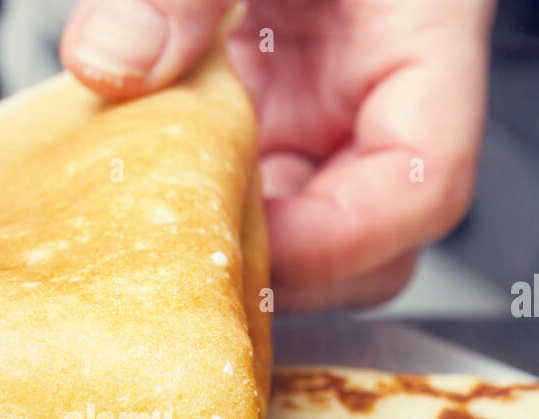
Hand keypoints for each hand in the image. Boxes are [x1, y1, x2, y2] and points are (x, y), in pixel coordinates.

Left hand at [61, 0, 494, 312]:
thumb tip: (112, 61)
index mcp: (422, 32)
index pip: (426, 182)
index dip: (345, 239)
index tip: (254, 243)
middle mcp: (376, 90)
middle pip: (371, 240)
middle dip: (290, 266)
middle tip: (192, 252)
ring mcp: (320, 110)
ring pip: (306, 234)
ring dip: (237, 243)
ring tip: (158, 222)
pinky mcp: (267, 113)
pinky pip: (248, 191)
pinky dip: (198, 205)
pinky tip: (143, 187)